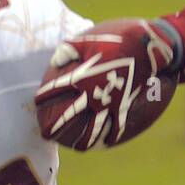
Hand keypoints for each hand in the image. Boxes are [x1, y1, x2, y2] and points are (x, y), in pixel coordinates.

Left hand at [36, 18, 182, 149]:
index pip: (56, 90)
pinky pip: (117, 126)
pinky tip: (106, 143)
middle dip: (56, 126)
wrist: (146, 45)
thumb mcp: (87, 38)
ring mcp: (109, 103)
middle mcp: (92, 94)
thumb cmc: (116, 37)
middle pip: (70, 115)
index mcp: (80, 76)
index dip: (44, 96)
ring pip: (93, 128)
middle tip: (47, 134)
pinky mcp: (125, 106)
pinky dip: (111, 136)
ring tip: (78, 146)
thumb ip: (68, 50)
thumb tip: (55, 61)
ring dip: (84, 139)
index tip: (37, 102)